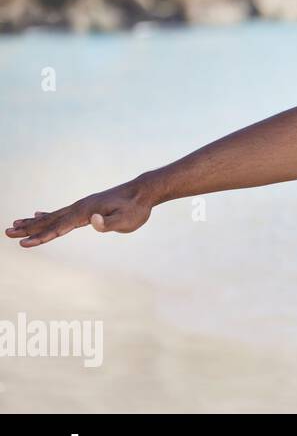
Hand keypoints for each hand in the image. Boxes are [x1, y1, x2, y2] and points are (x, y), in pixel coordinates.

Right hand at [6, 178, 157, 247]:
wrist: (144, 192)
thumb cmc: (136, 208)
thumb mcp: (127, 220)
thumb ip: (109, 223)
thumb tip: (92, 221)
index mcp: (85, 212)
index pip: (58, 228)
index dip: (41, 237)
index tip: (24, 244)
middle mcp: (79, 207)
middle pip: (49, 221)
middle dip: (28, 229)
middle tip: (6, 233)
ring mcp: (82, 206)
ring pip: (52, 216)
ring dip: (33, 222)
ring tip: (15, 224)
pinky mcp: (86, 206)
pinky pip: (61, 213)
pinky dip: (47, 216)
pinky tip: (38, 215)